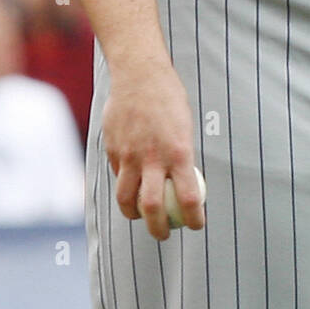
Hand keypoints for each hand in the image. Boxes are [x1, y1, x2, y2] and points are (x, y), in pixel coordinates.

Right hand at [103, 59, 204, 240]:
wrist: (139, 73)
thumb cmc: (169, 98)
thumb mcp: (184, 127)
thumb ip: (181, 155)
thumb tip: (184, 185)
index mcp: (179, 152)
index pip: (189, 198)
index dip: (194, 219)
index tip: (196, 225)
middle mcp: (152, 157)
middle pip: (152, 208)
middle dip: (158, 229)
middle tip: (164, 235)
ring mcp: (129, 154)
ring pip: (126, 199)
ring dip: (133, 215)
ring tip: (140, 218)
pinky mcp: (112, 149)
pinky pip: (118, 176)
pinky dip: (124, 185)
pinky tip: (130, 183)